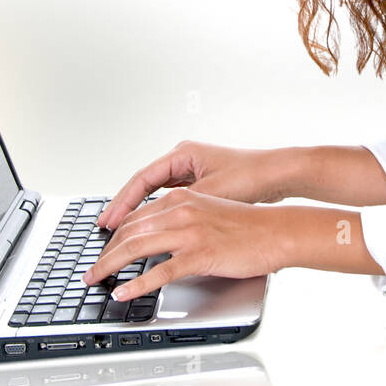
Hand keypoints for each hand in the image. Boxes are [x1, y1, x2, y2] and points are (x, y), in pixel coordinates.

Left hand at [83, 187, 286, 302]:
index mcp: (182, 199)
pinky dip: (136, 284)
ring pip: (135, 248)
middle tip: (92, 269)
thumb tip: (160, 237)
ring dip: (109, 266)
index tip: (102, 249)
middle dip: (104, 252)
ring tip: (95, 280)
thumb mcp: (208, 211)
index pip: (136, 216)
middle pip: (129, 230)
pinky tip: (123, 292)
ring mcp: (189, 232)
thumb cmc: (249, 225)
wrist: (276, 232)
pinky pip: (158, 271)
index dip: (113, 235)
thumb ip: (182, 220)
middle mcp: (181, 211)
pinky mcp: (199, 254)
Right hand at [97, 140, 293, 231]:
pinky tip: (148, 228)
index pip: (141, 180)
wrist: (280, 175)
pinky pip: (168, 197)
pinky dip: (156, 211)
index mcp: (182, 154)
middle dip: (124, 208)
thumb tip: (158, 224)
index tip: (108, 222)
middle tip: (105, 229)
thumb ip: (183, 206)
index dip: (121, 203)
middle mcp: (183, 159)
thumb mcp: (212, 192)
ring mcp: (191, 170)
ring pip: (154, 192)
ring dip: (138, 210)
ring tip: (119, 231)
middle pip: (143, 185)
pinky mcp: (200, 183)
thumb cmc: (252, 176)